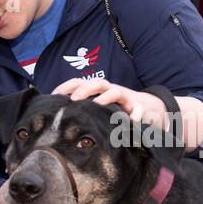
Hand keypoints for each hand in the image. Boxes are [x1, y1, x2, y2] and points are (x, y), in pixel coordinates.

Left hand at [52, 77, 167, 128]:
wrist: (149, 107)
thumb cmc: (118, 108)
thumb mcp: (101, 106)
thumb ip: (84, 109)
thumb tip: (59, 117)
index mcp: (99, 90)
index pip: (80, 82)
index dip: (66, 87)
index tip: (53, 96)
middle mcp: (111, 90)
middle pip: (96, 83)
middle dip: (84, 89)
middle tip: (73, 100)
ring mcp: (126, 98)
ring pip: (115, 92)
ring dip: (106, 97)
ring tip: (97, 104)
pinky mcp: (140, 107)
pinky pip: (138, 109)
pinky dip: (135, 114)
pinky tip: (131, 121)